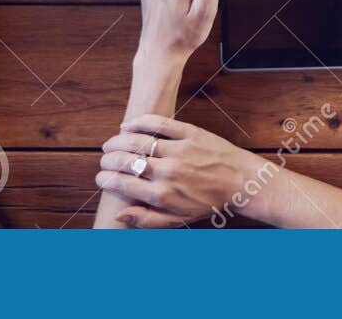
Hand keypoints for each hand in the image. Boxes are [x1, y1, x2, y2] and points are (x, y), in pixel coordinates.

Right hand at [95, 115, 256, 226]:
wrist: (241, 182)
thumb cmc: (209, 202)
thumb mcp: (178, 219)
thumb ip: (147, 220)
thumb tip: (119, 216)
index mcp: (163, 195)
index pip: (123, 184)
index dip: (106, 179)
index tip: (100, 177)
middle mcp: (168, 172)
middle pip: (126, 161)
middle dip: (108, 160)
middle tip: (104, 160)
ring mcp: (179, 150)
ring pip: (139, 142)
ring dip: (118, 142)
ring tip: (110, 144)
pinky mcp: (190, 133)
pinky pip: (160, 124)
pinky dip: (140, 122)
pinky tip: (128, 125)